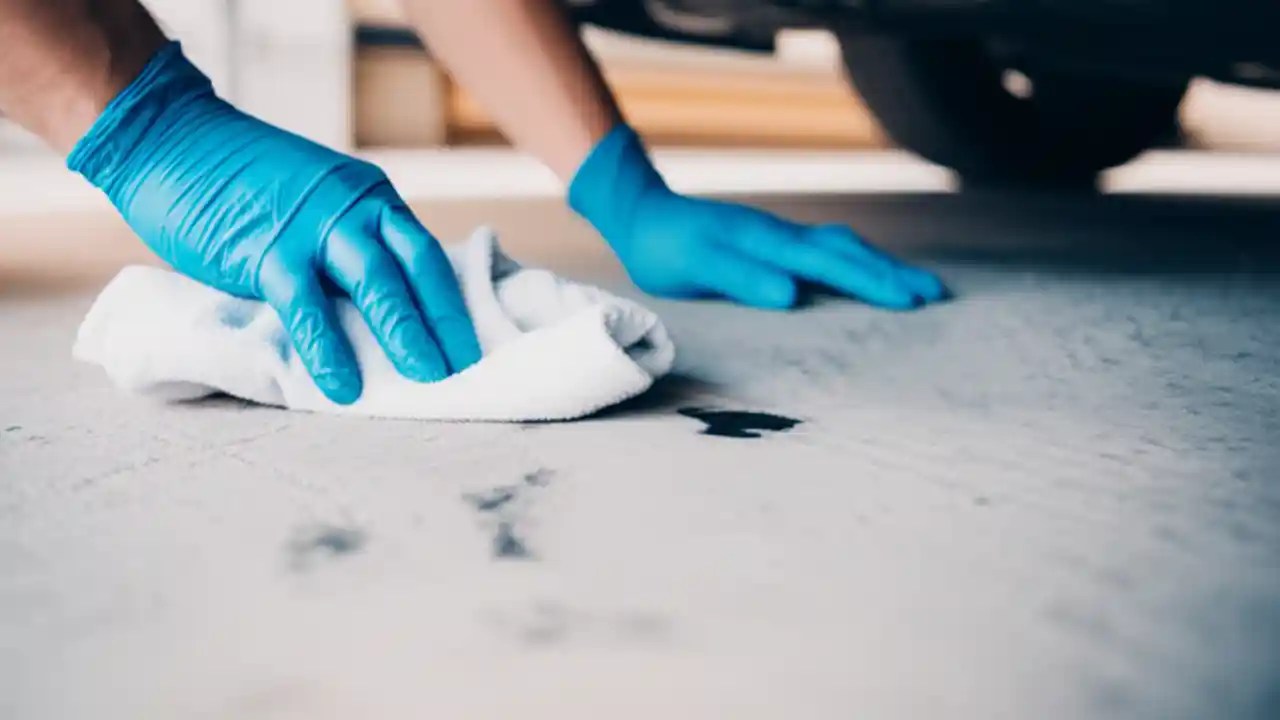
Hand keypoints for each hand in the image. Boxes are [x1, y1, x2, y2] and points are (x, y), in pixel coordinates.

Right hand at [68, 43, 479, 403]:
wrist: (170, 139)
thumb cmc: (242, 187)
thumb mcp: (315, 209)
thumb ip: (346, 252)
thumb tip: (380, 318)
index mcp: (370, 198)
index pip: (426, 254)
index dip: (453, 304)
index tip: (474, 348)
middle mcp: (352, 206)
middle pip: (414, 268)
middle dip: (444, 324)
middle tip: (466, 372)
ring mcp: (312, 225)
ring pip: (375, 282)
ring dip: (404, 334)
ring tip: (427, 378)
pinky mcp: (266, 249)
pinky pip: (306, 305)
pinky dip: (327, 348)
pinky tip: (342, 387)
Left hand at [568, 125, 947, 309]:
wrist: (641, 213)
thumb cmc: (664, 247)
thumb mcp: (696, 266)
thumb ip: (741, 277)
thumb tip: (792, 295)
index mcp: (770, 245)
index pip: (832, 266)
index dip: (874, 283)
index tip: (913, 301)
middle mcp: (782, 237)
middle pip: (850, 253)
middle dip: (894, 275)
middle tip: (937, 295)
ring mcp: (779, 237)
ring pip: (842, 248)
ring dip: (880, 266)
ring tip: (916, 285)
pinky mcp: (771, 242)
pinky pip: (826, 251)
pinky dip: (855, 262)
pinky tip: (862, 272)